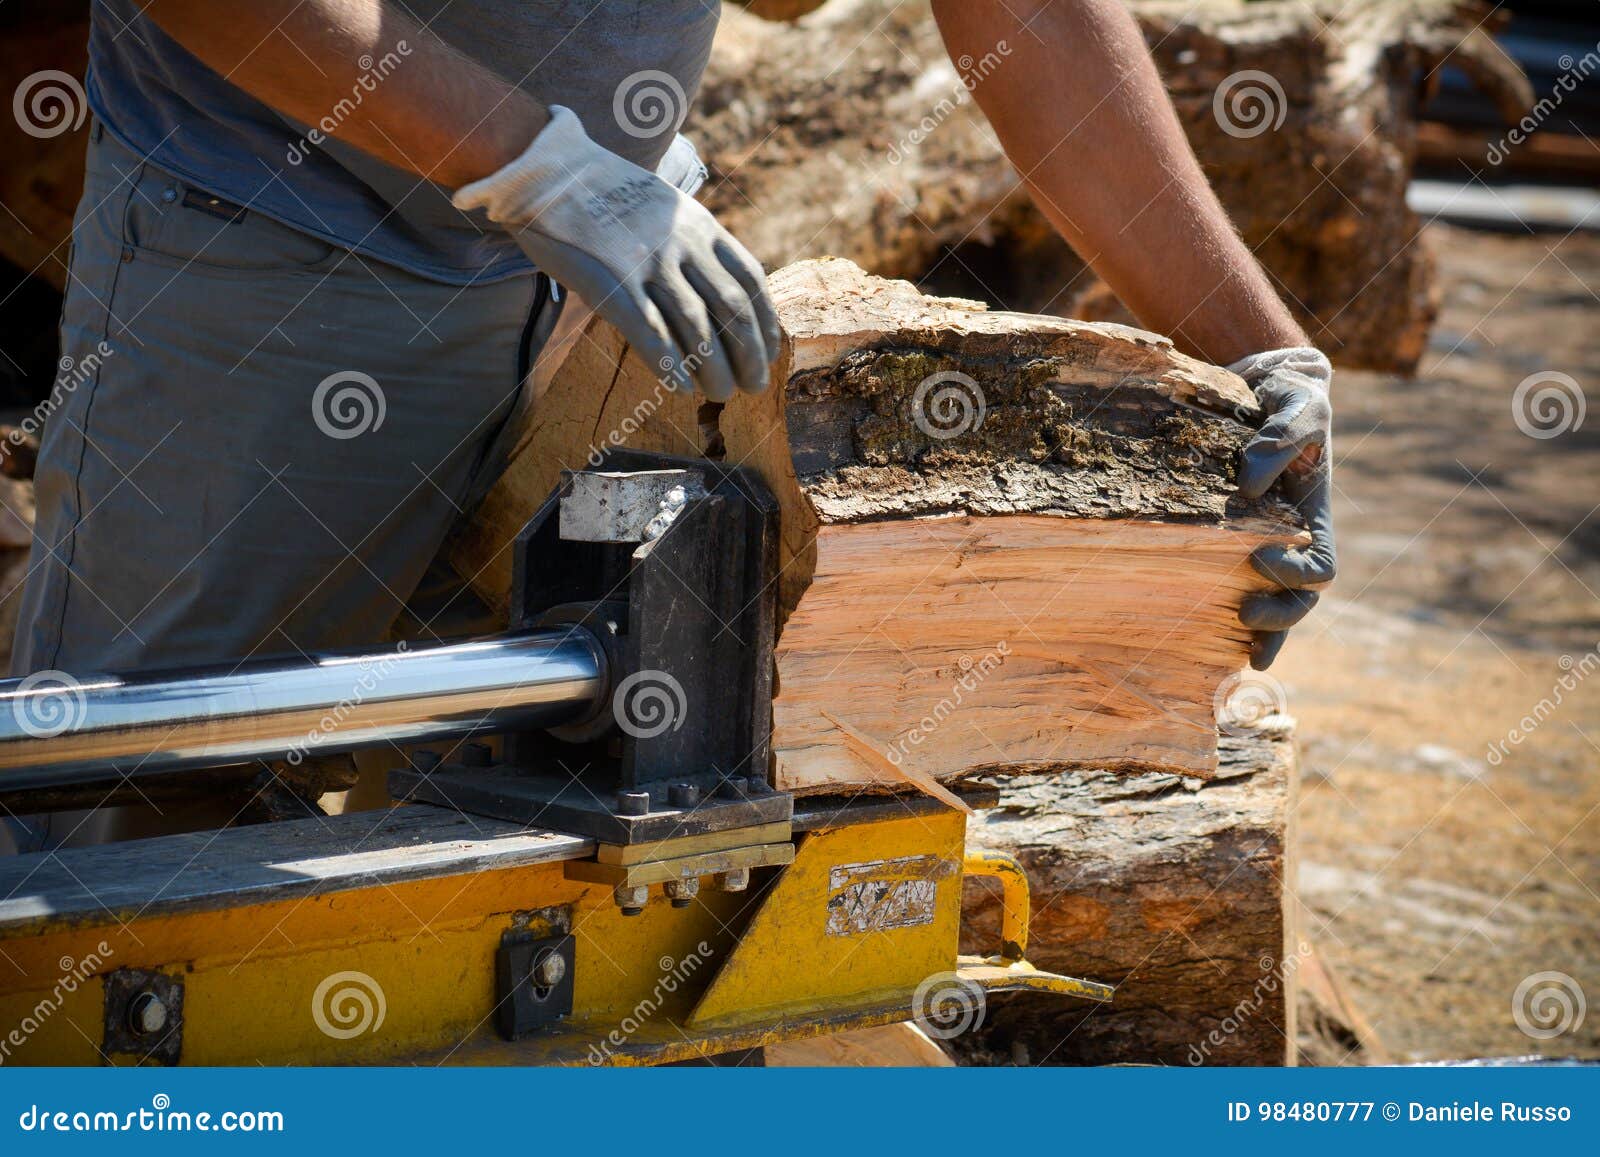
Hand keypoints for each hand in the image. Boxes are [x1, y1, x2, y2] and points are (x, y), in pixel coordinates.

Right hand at [454, 106, 778, 400]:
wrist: (547, 168)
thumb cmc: (603, 193)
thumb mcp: (664, 205)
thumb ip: (690, 241)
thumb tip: (713, 288)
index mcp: (699, 224)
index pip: (750, 280)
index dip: (765, 323)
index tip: (769, 353)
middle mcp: (682, 243)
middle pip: (731, 310)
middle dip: (748, 354)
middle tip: (753, 387)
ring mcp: (647, 262)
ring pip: (696, 328)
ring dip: (714, 368)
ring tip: (719, 394)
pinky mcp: (611, 281)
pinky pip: (650, 331)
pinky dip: (670, 365)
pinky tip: (681, 388)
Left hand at [1230, 348, 1335, 669]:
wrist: (1259, 384)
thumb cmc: (1288, 396)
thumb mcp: (1298, 404)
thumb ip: (1283, 437)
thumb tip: (1248, 486)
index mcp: (1312, 517)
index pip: (1320, 568)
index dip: (1295, 575)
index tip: (1257, 559)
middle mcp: (1287, 539)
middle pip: (1295, 601)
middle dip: (1275, 619)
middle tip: (1242, 615)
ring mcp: (1255, 541)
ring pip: (1263, 603)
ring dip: (1250, 631)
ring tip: (1226, 649)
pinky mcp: (1221, 538)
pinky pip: (1222, 582)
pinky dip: (1212, 611)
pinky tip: (1191, 631)